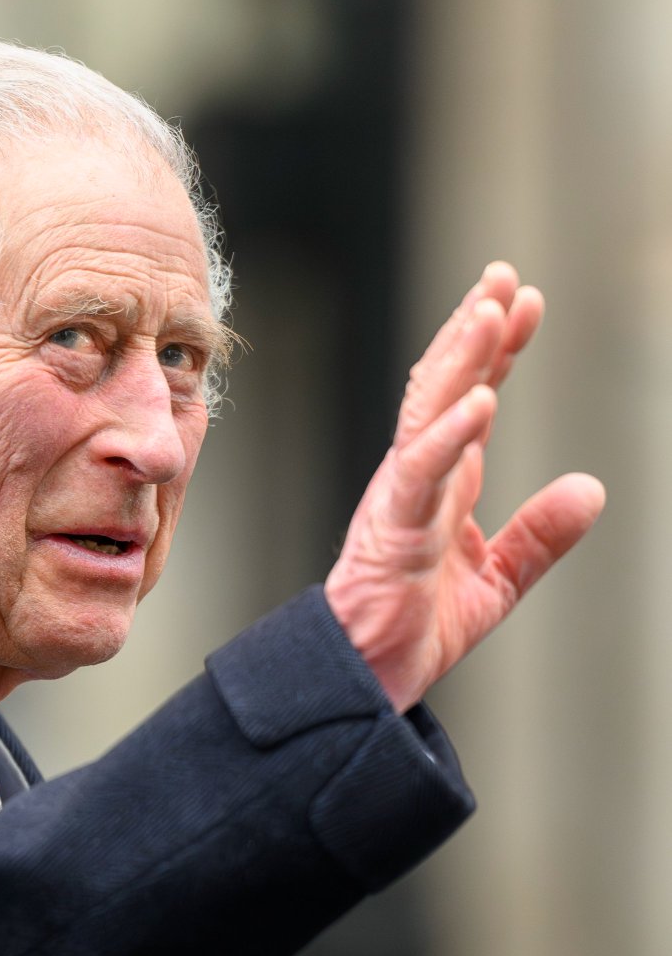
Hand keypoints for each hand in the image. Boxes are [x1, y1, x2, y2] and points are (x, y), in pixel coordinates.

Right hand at [324, 262, 605, 712]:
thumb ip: (541, 535)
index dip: (499, 348)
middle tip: (503, 276)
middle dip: (473, 330)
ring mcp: (401, 496)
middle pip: (444, 386)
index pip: (471, 397)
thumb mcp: (498, 580)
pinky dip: (449, 434)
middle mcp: (417, 475)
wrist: (364, 678)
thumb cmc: (412, 629)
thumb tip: (591, 489)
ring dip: (460, 359)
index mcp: (441, 482)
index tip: (526, 300)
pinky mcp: (392, 529)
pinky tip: (480, 400)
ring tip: (489, 311)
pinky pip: (420, 471)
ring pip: (427, 412)